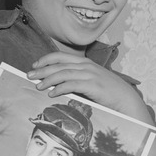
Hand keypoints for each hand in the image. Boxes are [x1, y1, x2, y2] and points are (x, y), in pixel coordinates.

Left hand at [28, 51, 149, 119]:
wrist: (126, 99)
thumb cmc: (108, 93)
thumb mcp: (92, 81)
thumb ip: (78, 80)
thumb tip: (59, 85)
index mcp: (85, 62)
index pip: (61, 56)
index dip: (46, 59)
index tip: (35, 65)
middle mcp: (86, 66)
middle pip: (59, 64)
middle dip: (42, 69)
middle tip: (29, 75)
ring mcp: (90, 74)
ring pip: (63, 73)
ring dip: (48, 79)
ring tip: (38, 86)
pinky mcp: (92, 85)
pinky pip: (71, 84)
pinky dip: (59, 88)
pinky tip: (52, 93)